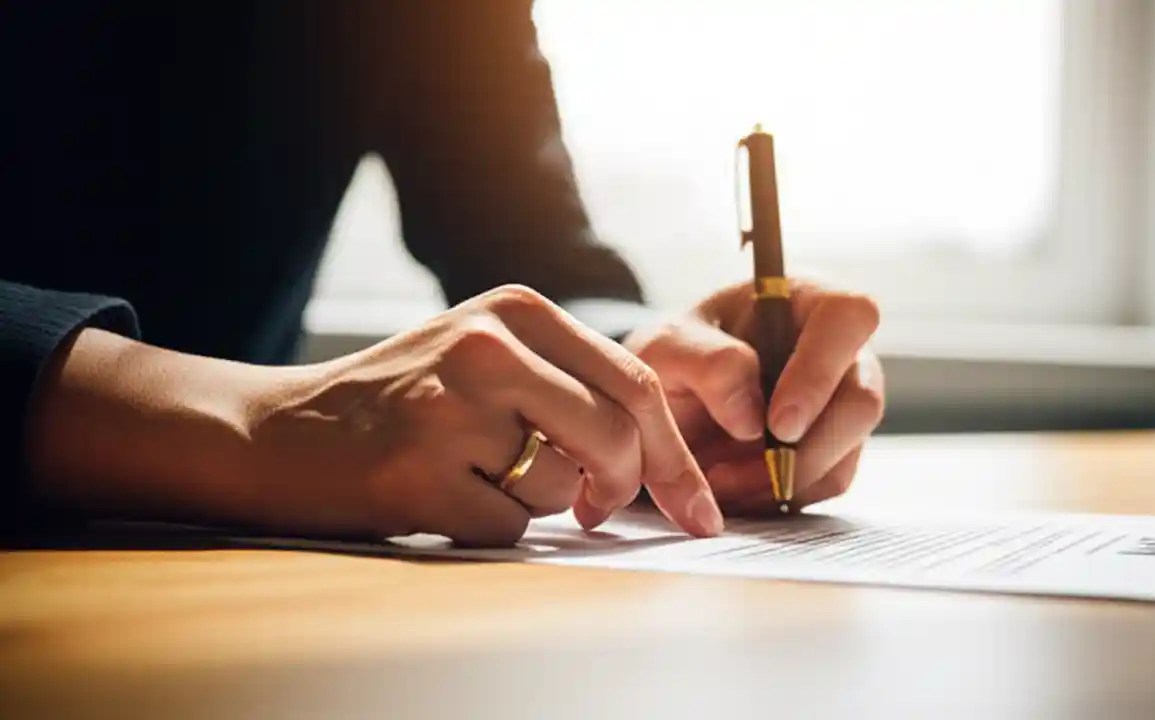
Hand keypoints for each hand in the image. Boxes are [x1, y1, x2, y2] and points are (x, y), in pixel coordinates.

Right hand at [26, 285, 722, 544]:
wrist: (280, 430)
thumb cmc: (401, 399)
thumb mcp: (485, 353)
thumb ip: (570, 381)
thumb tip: (660, 457)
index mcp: (516, 309)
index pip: (637, 382)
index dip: (678, 454)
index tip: (700, 508)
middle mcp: (487, 346)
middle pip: (619, 433)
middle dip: (629, 487)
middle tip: (602, 510)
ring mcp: (450, 409)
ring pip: (562, 485)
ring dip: (536, 499)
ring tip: (471, 469)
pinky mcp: (418, 473)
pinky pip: (507, 525)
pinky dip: (486, 523)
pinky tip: (436, 492)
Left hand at [623, 280, 883, 514]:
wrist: (668, 400)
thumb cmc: (675, 356)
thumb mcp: (669, 347)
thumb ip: (709, 365)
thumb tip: (753, 419)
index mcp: (807, 300)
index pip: (849, 317)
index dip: (821, 372)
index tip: (777, 424)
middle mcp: (839, 351)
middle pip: (862, 400)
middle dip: (808, 448)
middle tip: (744, 471)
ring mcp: (841, 403)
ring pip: (847, 451)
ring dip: (785, 479)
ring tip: (720, 480)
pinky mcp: (833, 449)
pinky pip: (827, 482)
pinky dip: (781, 496)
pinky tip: (735, 488)